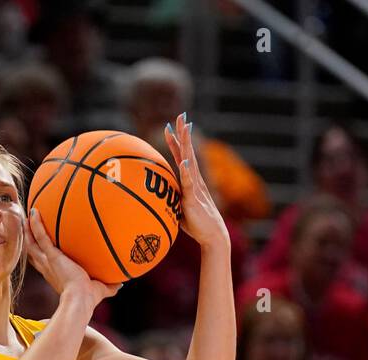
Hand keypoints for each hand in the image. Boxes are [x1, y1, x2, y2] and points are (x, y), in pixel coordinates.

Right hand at [24, 207, 119, 307]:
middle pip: (33, 252)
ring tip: (26, 217)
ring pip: (32, 243)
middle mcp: (48, 268)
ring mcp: (48, 261)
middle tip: (26, 228)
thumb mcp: (99, 290)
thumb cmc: (88, 299)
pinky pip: (41, 236)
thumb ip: (109, 286)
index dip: (40, 254)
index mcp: (56, 275)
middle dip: (29, 240)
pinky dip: (36, 225)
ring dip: (28, 230)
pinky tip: (34, 212)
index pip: (44, 263)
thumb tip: (120, 284)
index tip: (39, 247)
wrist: (80, 300)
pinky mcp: (52, 256)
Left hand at [163, 112, 228, 249]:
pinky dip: (186, 172)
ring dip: (186, 144)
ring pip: (190, 161)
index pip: (182, 156)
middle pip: (188, 151)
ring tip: (184, 128)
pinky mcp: (194, 198)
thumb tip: (155, 198)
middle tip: (180, 115)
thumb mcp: (179, 209)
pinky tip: (184, 161)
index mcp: (190, 181)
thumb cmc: (196, 224)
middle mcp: (194, 179)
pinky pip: (189, 183)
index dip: (176, 142)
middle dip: (183, 133)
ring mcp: (195, 187)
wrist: (212, 236)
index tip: (169, 126)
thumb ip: (170, 200)